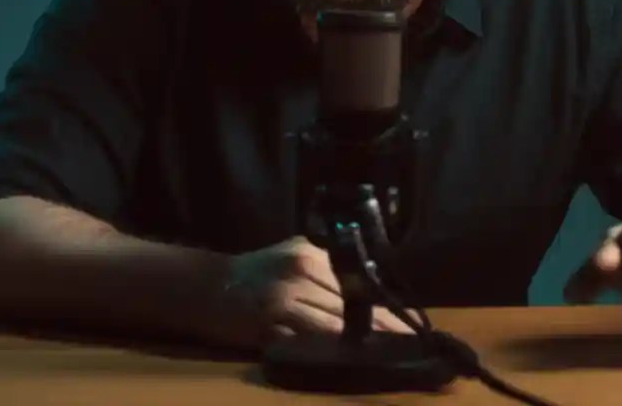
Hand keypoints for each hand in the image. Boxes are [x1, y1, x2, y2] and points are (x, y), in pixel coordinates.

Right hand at [205, 235, 413, 348]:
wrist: (206, 287)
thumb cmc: (255, 272)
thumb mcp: (293, 255)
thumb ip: (328, 268)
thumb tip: (373, 291)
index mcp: (310, 256)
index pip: (360, 286)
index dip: (388, 312)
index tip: (414, 330)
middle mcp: (300, 274)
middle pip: (353, 308)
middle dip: (385, 332)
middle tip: (415, 350)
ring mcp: (284, 303)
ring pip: (336, 329)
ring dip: (366, 348)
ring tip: (393, 362)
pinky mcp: (270, 330)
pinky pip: (309, 346)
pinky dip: (333, 357)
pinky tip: (352, 366)